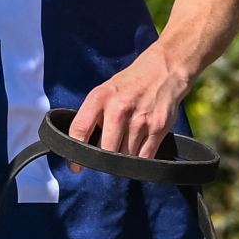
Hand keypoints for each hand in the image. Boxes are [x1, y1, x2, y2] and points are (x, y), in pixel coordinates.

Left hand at [68, 46, 189, 158]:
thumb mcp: (103, 93)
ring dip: (123, 159)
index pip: (80, 130)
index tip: (75, 166)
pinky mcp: (158, 129)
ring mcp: (140, 121)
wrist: (163, 72)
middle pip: (106, 150)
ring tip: (124, 147)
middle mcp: (118, 110)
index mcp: (99, 99)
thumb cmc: (128, 85)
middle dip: (103, 160)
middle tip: (103, 160)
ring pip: (125, 156)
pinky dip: (139, 159)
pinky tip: (137, 150)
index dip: (75, 153)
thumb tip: (81, 145)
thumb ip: (92, 116)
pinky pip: (145, 156)